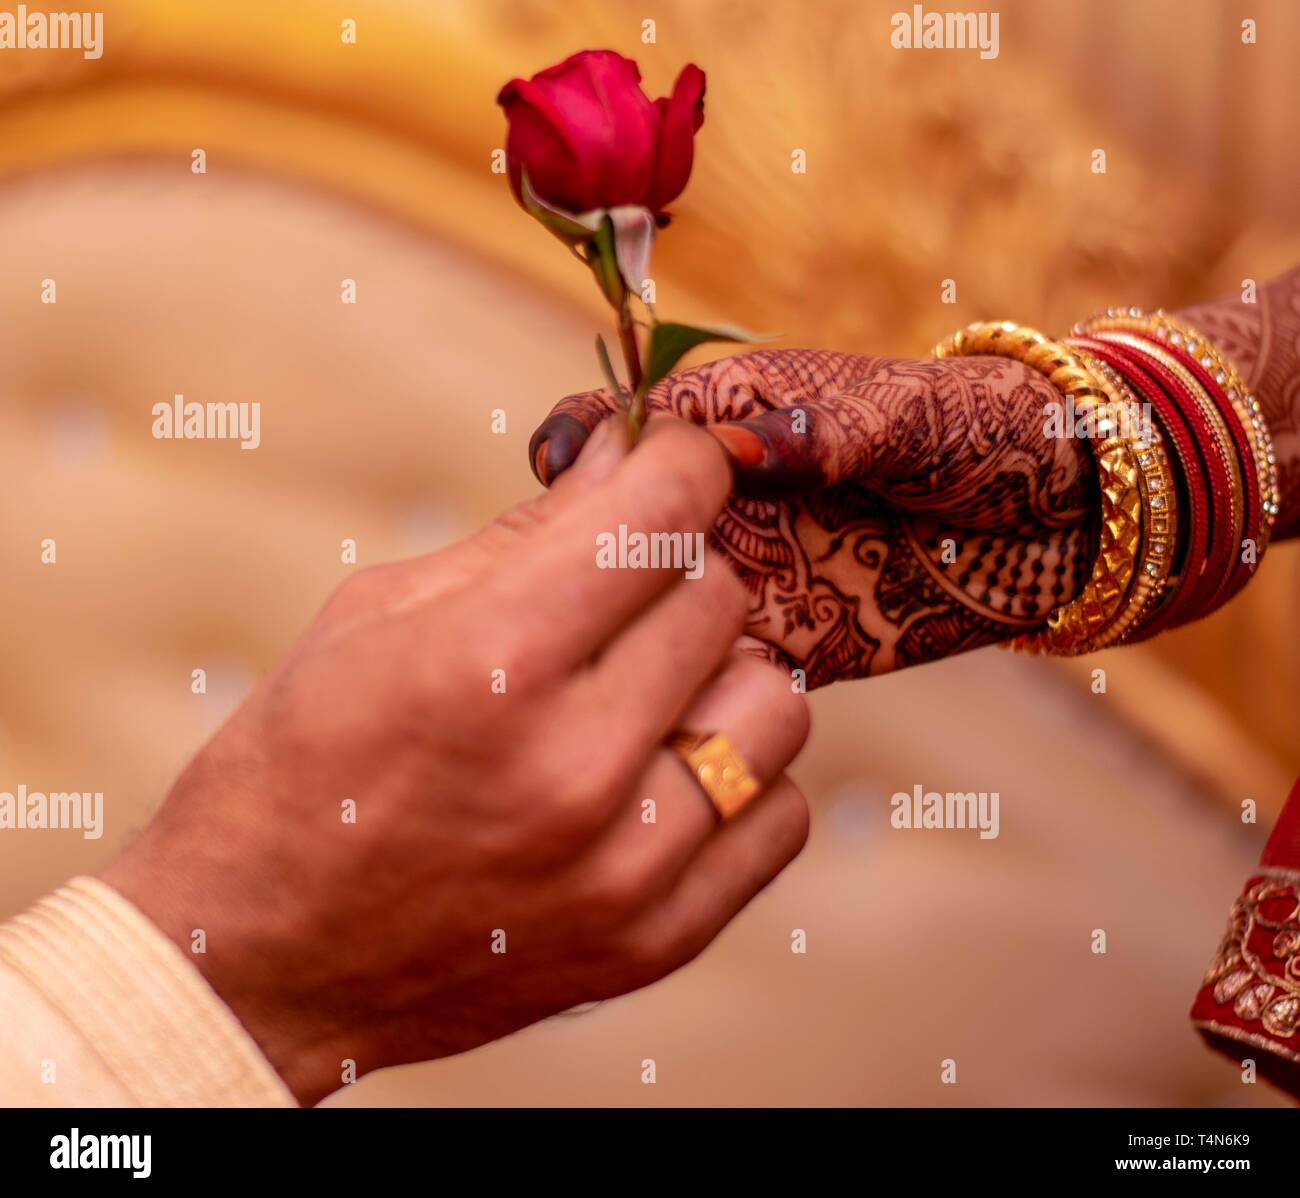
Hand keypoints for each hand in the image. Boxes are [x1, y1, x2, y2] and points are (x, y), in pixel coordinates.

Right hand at [100, 419, 809, 1105]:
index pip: (665, 511)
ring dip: (721, 679)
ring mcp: (623, 867)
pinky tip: (664, 778)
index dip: (680, 466)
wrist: (260, 961)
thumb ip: (524, 532)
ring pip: (776, 705)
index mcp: (492, 661)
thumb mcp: (379, 614)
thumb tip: (626, 451)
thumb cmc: (301, 765)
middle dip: (677, 573)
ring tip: (647, 697)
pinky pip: (778, 815)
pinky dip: (738, 780)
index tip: (669, 470)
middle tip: (620, 598)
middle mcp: (574, 766)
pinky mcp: (654, 940)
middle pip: (721, 598)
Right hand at [531, 349, 1099, 685]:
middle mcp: (722, 511)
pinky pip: (721, 689)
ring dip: (650, 648)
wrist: (1063, 513)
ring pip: (657, 624)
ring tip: (669, 657)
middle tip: (612, 583)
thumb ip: (822, 427)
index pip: (622, 431)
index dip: (585, 451)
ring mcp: (747, 583)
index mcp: (733, 423)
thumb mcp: (905, 413)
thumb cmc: (987, 429)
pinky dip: (709, 701)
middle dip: (606, 564)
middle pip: (621, 540)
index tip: (562, 471)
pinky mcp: (786, 648)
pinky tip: (706, 709)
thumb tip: (739, 451)